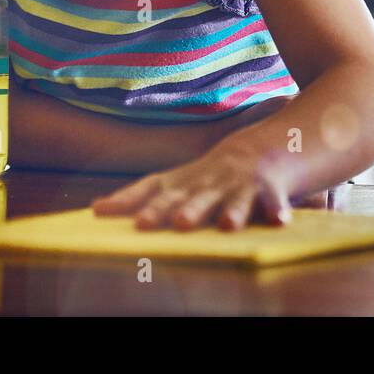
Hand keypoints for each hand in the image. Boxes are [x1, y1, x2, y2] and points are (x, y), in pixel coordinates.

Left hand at [91, 144, 313, 230]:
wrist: (263, 147)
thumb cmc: (212, 175)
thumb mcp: (179, 181)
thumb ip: (144, 195)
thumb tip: (95, 207)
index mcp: (184, 180)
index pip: (150, 187)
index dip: (126, 198)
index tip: (99, 209)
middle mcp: (208, 182)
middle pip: (188, 197)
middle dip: (172, 210)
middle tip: (149, 223)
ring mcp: (238, 184)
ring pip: (232, 200)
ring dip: (229, 210)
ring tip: (226, 225)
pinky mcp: (268, 188)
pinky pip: (273, 200)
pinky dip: (276, 209)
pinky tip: (278, 220)